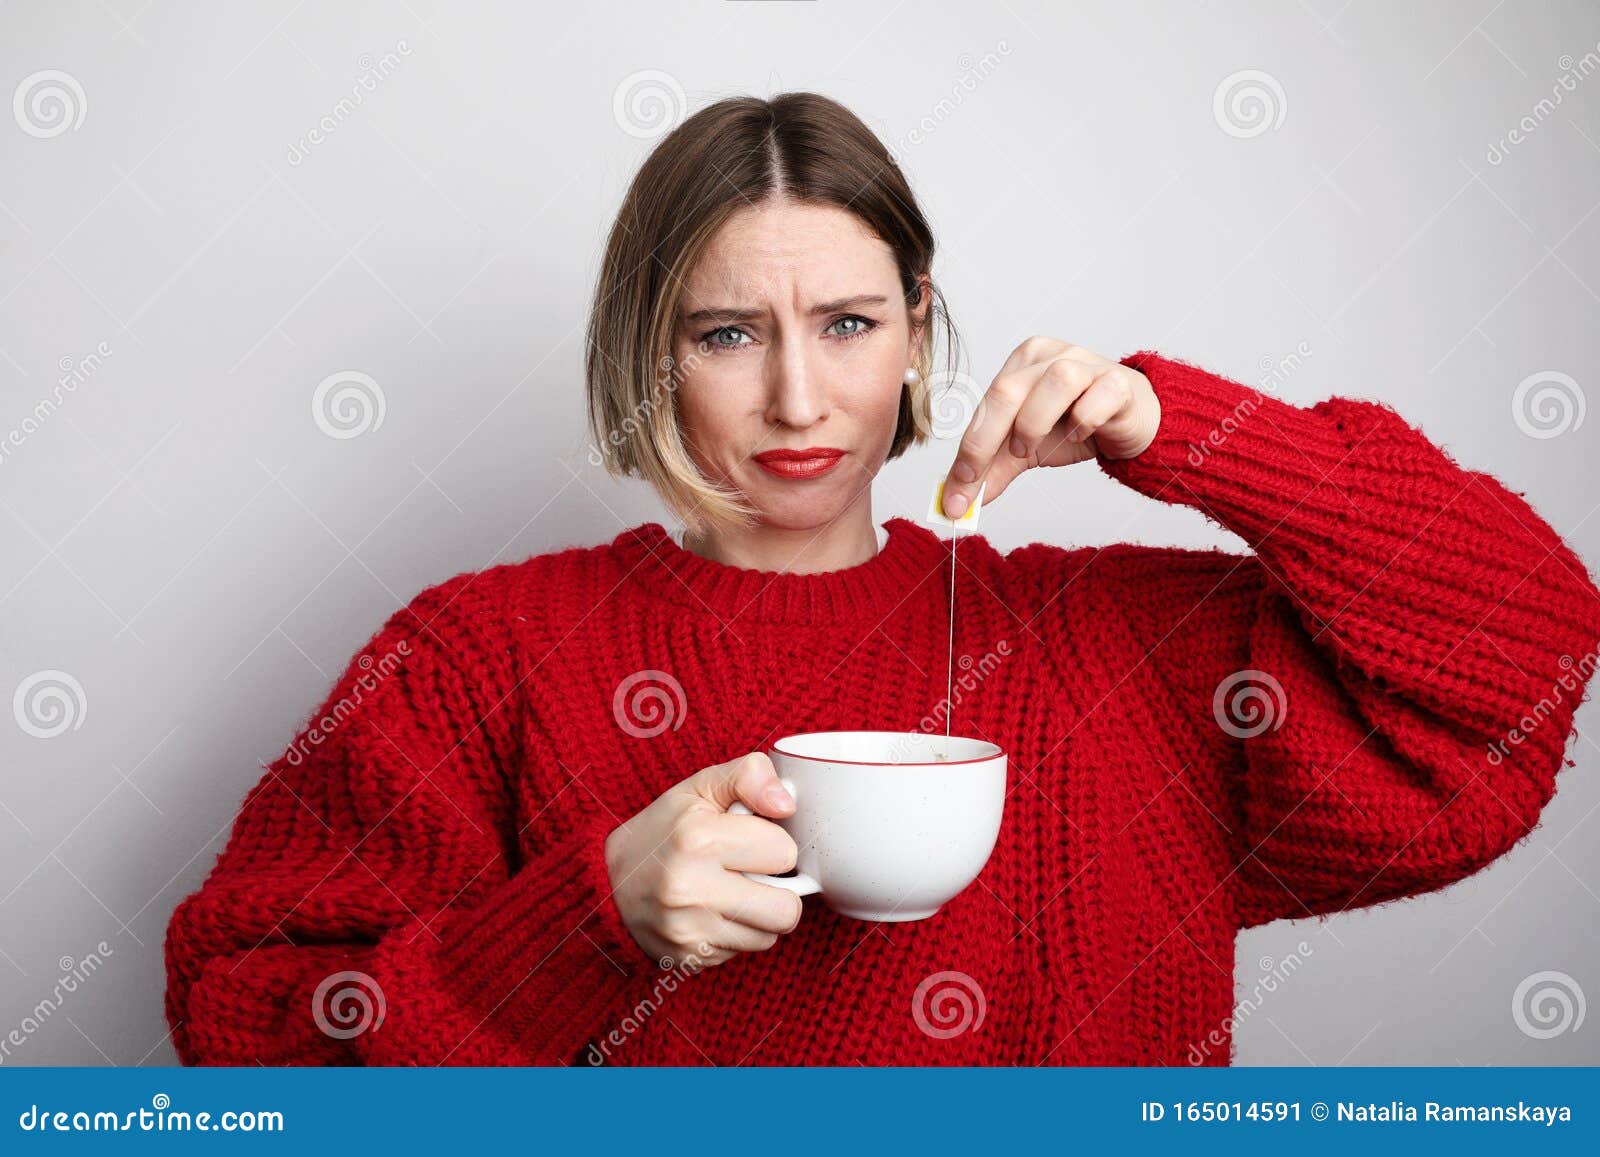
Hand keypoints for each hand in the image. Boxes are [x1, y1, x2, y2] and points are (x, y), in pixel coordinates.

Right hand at [604, 751, 802, 968]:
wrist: (606, 881)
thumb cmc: (663, 831)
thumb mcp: (700, 787)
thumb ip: (750, 775)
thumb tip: (787, 804)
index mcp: (699, 838)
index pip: (785, 853)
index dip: (774, 844)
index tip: (750, 841)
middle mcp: (691, 888)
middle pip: (786, 909)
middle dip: (778, 889)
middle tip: (753, 873)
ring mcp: (687, 930)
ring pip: (768, 936)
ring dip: (759, 915)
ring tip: (731, 893)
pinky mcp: (686, 958)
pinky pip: (740, 954)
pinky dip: (734, 934)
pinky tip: (711, 914)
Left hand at [941, 338, 1158, 518]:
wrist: (1130, 422)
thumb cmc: (1075, 425)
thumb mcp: (1026, 449)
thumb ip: (993, 470)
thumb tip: (959, 503)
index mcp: (1021, 365)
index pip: (986, 403)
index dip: (969, 446)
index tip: (958, 487)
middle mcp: (1050, 357)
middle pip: (1008, 390)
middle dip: (985, 441)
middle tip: (978, 477)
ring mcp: (1086, 364)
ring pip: (1056, 381)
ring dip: (1035, 423)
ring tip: (1033, 450)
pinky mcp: (1119, 382)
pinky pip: (1098, 396)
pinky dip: (1085, 420)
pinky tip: (1082, 435)